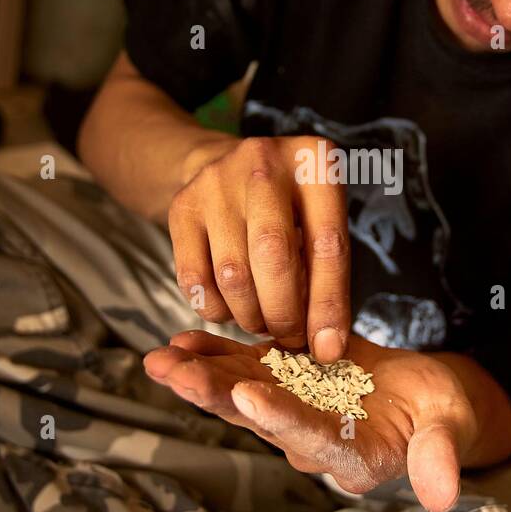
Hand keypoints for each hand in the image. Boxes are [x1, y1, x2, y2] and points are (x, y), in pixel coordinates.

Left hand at [143, 330, 484, 511]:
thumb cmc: (444, 416)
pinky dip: (214, 355)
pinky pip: (245, 370)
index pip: (312, 437)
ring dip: (200, 375)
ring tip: (160, 357)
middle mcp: (312, 442)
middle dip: (214, 394)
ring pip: (240, 393)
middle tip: (174, 374)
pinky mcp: (286, 383)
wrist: (425, 400)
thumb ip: (440, 455)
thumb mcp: (448, 428)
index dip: (281, 417)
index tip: (248, 394)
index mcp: (352, 457)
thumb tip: (443, 492)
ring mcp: (294, 411)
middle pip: (258, 417)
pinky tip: (183, 340)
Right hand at [170, 135, 349, 363]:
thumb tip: (326, 348)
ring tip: (262, 322)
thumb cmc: (289, 208)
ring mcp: (217, 182)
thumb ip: (327, 278)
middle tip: (288, 338)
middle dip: (283, 313)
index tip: (327, 349)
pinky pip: (194, 280)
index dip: (328, 304)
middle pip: (273, 256)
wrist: (225, 167)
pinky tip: (230, 307)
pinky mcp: (182, 206)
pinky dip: (214, 309)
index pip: (327, 244)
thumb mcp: (320, 223)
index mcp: (314, 163)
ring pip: (232, 274)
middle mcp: (265, 163)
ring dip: (249, 315)